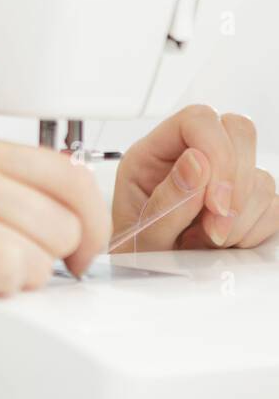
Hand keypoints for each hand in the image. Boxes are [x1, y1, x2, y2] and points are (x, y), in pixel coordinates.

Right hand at [0, 132, 110, 340]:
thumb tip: (50, 220)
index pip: (67, 170)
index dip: (87, 218)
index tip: (77, 248)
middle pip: (69, 214)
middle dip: (61, 255)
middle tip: (32, 278)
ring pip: (49, 249)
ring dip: (28, 279)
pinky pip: (19, 277)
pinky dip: (5, 296)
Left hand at [111, 104, 278, 251]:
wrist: (147, 278)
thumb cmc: (134, 254)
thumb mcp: (140, 234)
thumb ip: (167, 200)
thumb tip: (197, 161)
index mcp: (154, 154)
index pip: (197, 119)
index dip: (216, 152)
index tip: (214, 202)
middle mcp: (191, 158)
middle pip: (239, 132)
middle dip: (236, 185)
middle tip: (216, 227)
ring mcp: (222, 178)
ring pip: (260, 176)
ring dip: (240, 218)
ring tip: (206, 242)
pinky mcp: (247, 202)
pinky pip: (274, 205)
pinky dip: (255, 230)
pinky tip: (225, 243)